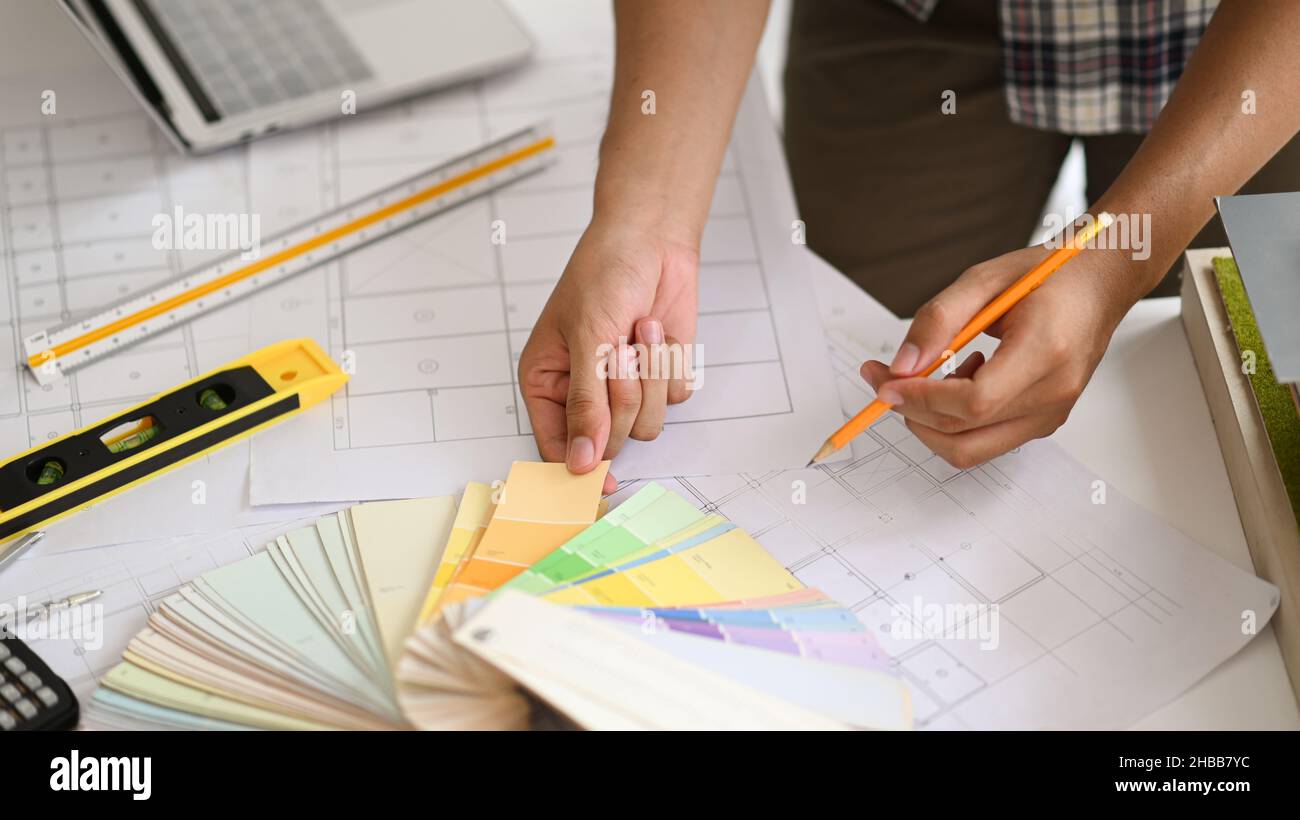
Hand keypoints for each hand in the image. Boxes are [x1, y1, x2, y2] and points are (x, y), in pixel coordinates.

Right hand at [519, 219, 697, 492]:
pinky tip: (656, 329)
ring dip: (649, 376)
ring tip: (638, 331)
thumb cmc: (604, 274)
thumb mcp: (587, 338)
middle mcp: (584, 392)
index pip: (558, 446)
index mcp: (547, 383)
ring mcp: (625, 386)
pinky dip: (670, 363)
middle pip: (610, 439)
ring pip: (646, 423)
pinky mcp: (661, 377)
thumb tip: (582, 462)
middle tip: (618, 353)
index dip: (581, 468)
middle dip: (621, 395)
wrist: (652, 239)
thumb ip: (585, 405)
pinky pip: (674, 397)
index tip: (605, 485)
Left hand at [860, 245, 1131, 468]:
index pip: (973, 401)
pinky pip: (986, 440)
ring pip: (971, 448)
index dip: (921, 398)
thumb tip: (901, 365)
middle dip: (911, 412)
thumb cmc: (1048, 276)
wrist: (1099, 285)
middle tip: (884, 379)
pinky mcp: (1045, 422)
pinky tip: (965, 377)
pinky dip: (957, 419)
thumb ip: (938, 319)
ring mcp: (1052, 414)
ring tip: (938, 371)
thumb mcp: (984, 279)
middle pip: (965, 433)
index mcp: (1045, 351)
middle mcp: (1054, 393)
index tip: (884, 381)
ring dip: (933, 419)